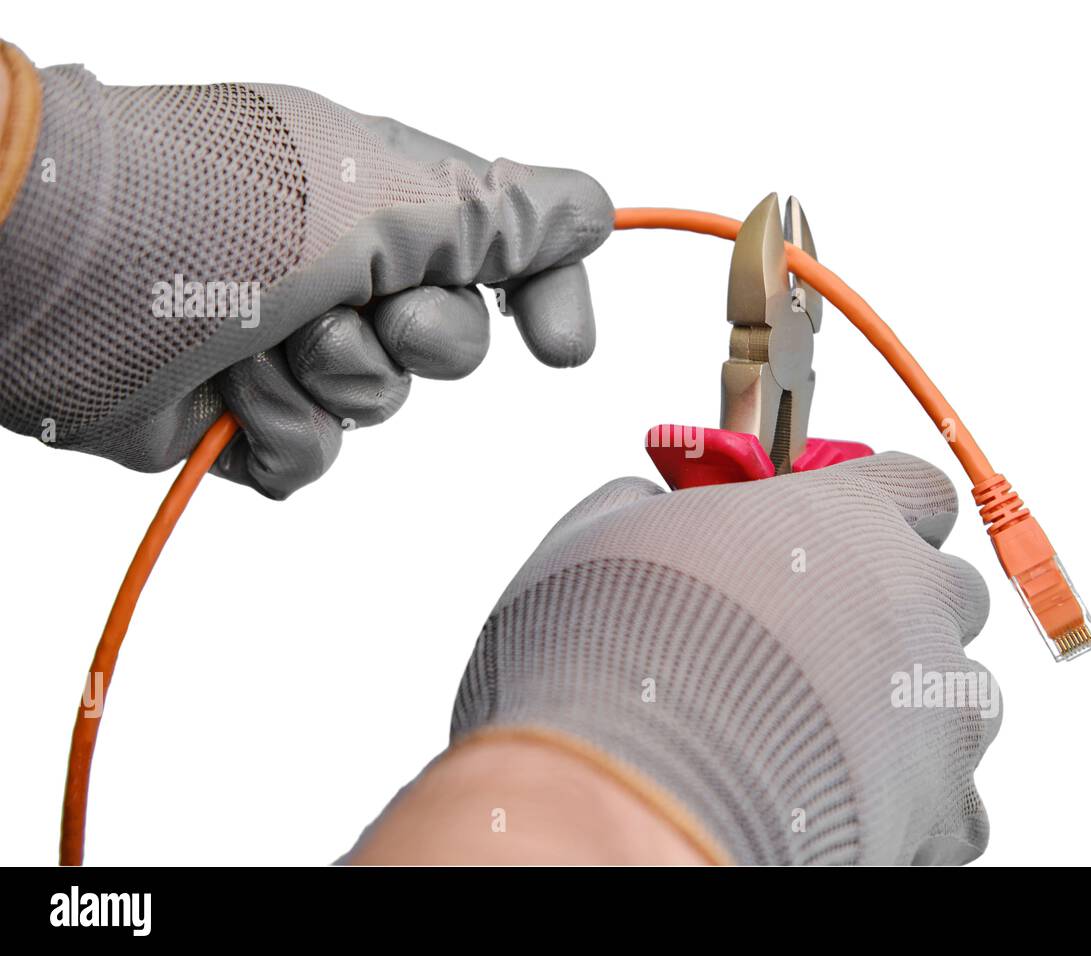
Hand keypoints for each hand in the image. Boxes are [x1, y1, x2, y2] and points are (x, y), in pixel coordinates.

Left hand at [0, 62, 611, 496]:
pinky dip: (278, 430)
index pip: (509, 249)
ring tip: (259, 334)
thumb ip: (506, 214)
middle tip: (351, 301)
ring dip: (327, 379)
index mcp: (387, 194)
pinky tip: (228, 392)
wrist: (48, 272)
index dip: (546, 295)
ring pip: (381, 405)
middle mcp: (346, 263)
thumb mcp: (384, 195)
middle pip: (454, 344)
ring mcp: (294, 337)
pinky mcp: (248, 407)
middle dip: (411, 337)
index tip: (560, 348)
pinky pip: (316, 455)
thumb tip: (594, 212)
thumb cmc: (208, 208)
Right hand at [450, 452, 1001, 864]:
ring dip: (908, 704)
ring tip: (820, 731)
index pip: (916, 486)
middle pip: (947, 587)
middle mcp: (912, 598)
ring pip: (961, 690)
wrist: (633, 796)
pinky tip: (839, 796)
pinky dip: (912, 802)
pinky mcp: (942, 802)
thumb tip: (648, 502)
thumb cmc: (610, 659)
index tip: (839, 534)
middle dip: (896, 610)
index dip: (881, 510)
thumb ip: (648, 504)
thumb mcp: (599, 538)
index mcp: (844, 517)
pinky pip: (957, 798)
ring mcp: (938, 702)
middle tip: (818, 639)